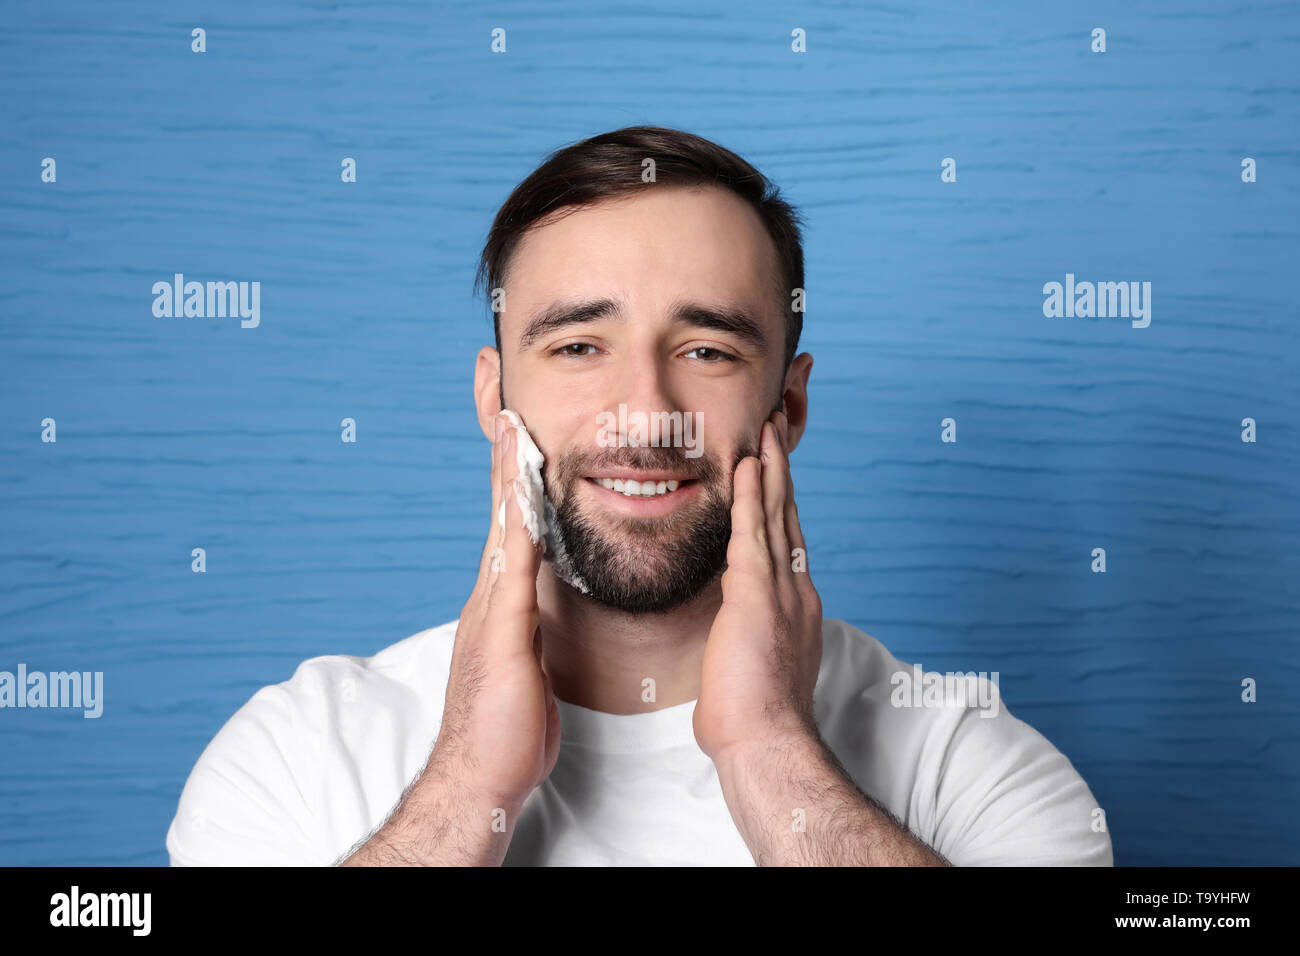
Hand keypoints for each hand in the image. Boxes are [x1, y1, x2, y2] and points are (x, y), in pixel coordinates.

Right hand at [431, 412, 560, 811]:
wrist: (481, 776)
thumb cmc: (509, 727)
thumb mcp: (527, 663)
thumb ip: (529, 627)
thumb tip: (539, 606)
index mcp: (501, 598)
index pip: (508, 520)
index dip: (512, 471)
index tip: (518, 422)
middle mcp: (491, 591)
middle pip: (499, 505)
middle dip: (501, 447)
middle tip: (499, 392)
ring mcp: (491, 606)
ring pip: (502, 522)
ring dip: (507, 469)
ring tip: (512, 417)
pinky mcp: (502, 628)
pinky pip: (513, 562)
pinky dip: (517, 520)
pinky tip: (525, 488)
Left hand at [693, 411, 823, 762]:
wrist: (768, 743)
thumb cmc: (754, 721)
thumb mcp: (751, 670)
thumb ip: (746, 646)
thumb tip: (731, 649)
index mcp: (795, 608)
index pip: (787, 543)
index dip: (781, 504)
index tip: (776, 473)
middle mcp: (797, 590)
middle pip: (788, 516)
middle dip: (781, 471)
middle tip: (777, 429)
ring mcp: (781, 589)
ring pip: (775, 514)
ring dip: (769, 468)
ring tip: (767, 428)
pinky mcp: (758, 593)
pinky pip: (753, 530)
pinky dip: (751, 494)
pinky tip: (747, 463)